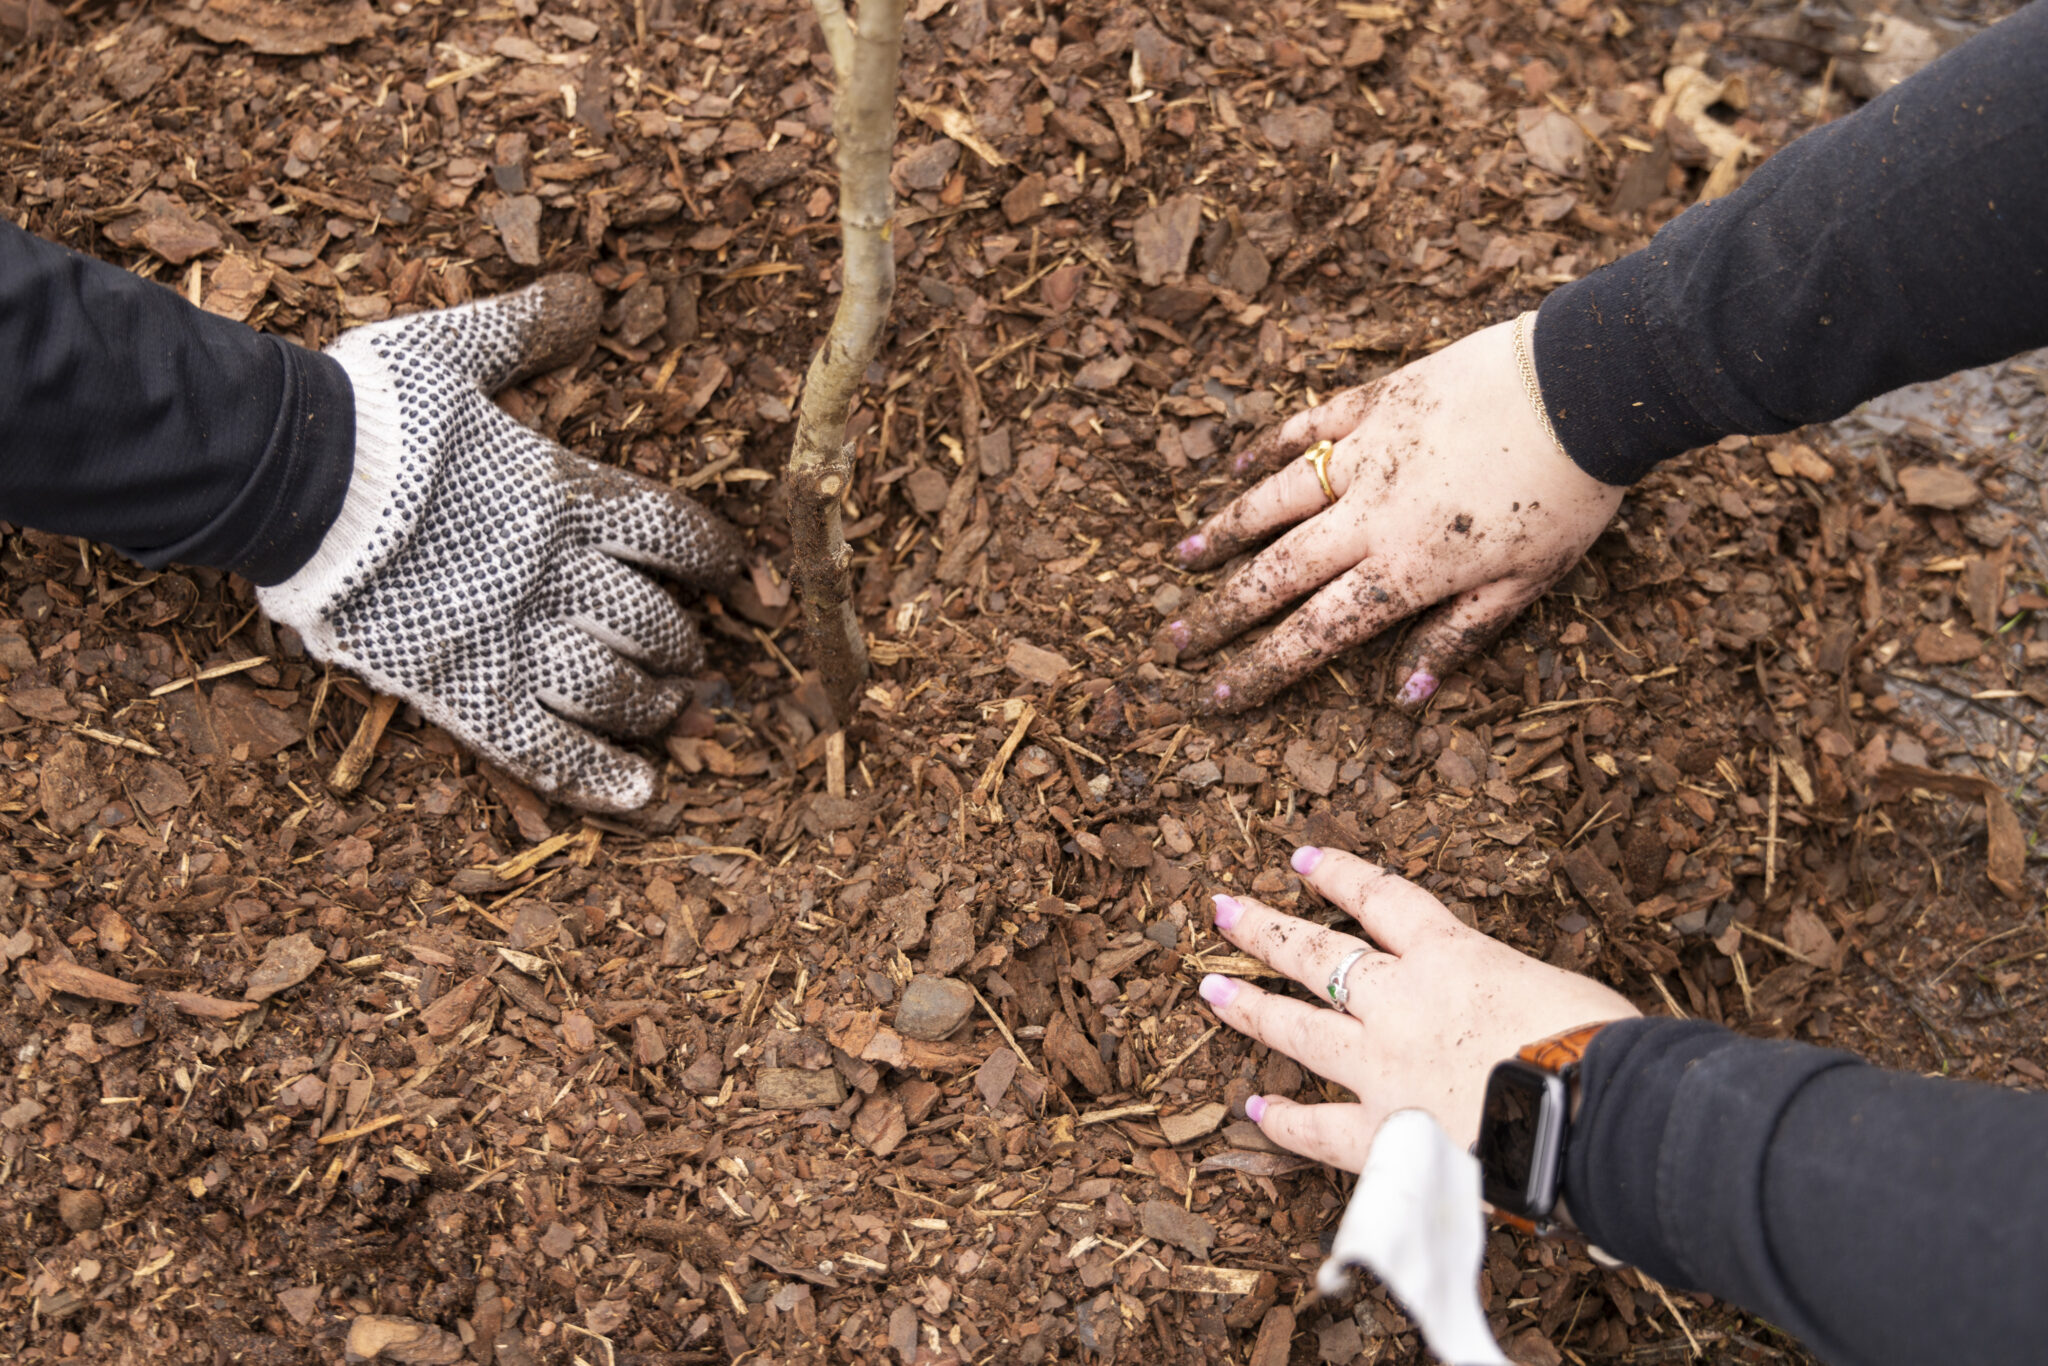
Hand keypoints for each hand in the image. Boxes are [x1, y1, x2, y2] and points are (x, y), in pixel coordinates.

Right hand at [260, 277, 743, 811]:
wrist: (290, 473)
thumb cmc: (368, 408)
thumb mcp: (453, 349)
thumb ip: (524, 330)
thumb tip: (585, 293)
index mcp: (563, 494)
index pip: (676, 533)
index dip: (718, 560)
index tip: (738, 580)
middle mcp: (554, 570)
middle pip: (653, 620)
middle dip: (681, 643)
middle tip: (686, 656)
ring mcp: (509, 634)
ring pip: (614, 686)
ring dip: (652, 706)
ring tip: (667, 712)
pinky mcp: (459, 686)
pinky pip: (543, 746)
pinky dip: (598, 777)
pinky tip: (643, 798)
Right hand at [1162, 319, 1623, 712]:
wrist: (1587, 388)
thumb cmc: (1570, 494)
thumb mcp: (1527, 584)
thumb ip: (1458, 636)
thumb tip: (1406, 694)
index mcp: (1406, 572)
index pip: (1315, 634)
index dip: (1261, 669)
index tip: (1216, 694)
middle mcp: (1370, 517)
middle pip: (1277, 575)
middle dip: (1220, 614)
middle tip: (1173, 641)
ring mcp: (1366, 455)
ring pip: (1275, 500)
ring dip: (1226, 532)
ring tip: (1185, 558)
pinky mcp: (1377, 401)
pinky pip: (1307, 426)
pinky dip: (1267, 448)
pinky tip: (1237, 466)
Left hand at [1199, 846, 1637, 1163]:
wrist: (1596, 1115)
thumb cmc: (1602, 1048)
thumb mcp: (1560, 992)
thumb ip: (1513, 996)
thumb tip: (1513, 1017)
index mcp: (1452, 956)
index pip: (1384, 900)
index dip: (1341, 876)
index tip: (1305, 859)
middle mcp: (1402, 1002)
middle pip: (1317, 953)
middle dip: (1266, 928)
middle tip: (1222, 909)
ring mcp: (1383, 1066)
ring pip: (1298, 1027)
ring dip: (1251, 1008)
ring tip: (1210, 989)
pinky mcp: (1384, 1132)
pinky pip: (1319, 1128)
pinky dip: (1285, 1119)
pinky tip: (1255, 1108)